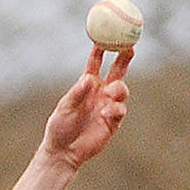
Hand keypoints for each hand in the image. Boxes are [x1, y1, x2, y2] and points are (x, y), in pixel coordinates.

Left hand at [42, 45, 132, 168]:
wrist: (64, 153)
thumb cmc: (59, 128)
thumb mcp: (65, 108)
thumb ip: (78, 93)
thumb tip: (89, 78)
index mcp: (87, 86)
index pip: (96, 63)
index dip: (101, 50)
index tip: (104, 36)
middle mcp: (100, 93)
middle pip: (117, 71)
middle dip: (124, 57)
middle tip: (130, 47)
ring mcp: (108, 107)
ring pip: (122, 90)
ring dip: (119, 88)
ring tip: (111, 92)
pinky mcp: (113, 122)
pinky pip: (120, 111)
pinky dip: (116, 109)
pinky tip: (106, 113)